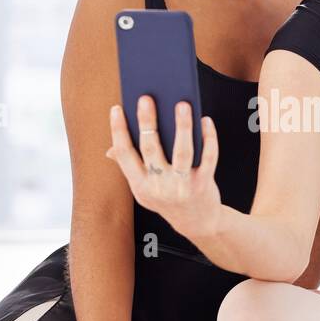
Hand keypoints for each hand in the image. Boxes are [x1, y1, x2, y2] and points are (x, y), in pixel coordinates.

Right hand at [105, 95, 222, 240]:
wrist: (197, 222)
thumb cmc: (168, 197)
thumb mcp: (144, 188)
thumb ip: (129, 167)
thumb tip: (111, 148)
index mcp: (140, 185)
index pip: (124, 154)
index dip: (118, 131)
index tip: (116, 108)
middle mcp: (158, 187)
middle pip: (151, 149)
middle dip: (147, 122)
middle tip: (146, 97)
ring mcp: (182, 187)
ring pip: (182, 152)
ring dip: (182, 127)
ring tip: (182, 104)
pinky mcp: (203, 184)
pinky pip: (208, 157)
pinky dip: (208, 138)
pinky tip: (205, 120)